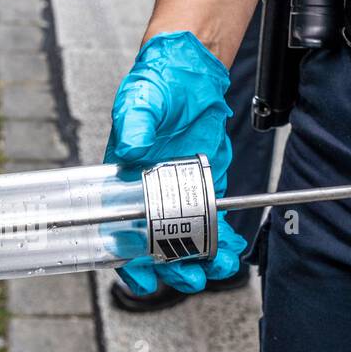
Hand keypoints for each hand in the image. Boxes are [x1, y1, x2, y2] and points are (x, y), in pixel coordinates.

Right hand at [105, 31, 246, 292]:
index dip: (127, 262)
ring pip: (186, 240)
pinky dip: (223, 238)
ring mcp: (177, 195)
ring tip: (220, 266)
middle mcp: (148, 196)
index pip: (117, 232)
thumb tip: (131, 148)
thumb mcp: (140, 100)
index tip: (143, 279)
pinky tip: (233, 248)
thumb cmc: (155, 85)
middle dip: (173, 269)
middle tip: (192, 279)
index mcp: (122, 182)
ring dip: (202, 259)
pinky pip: (212, 222)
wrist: (190, 72)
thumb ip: (134, 123)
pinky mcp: (204, 188)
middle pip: (155, 246)